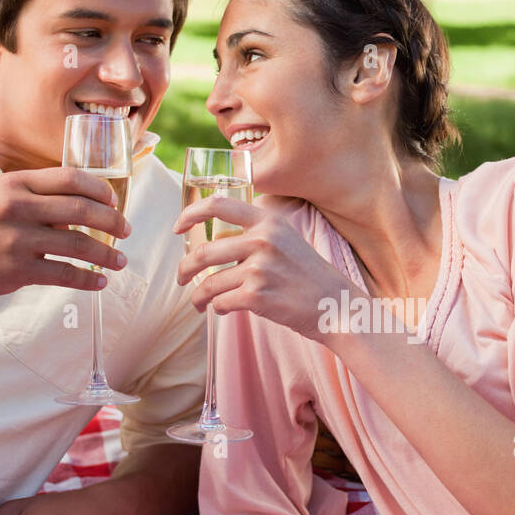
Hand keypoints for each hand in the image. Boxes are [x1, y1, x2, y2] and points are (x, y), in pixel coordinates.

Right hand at [0, 167, 130, 301]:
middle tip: (126, 231)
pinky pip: (64, 275)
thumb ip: (33, 200)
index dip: (100, 190)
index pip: (71, 178)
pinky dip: (88, 280)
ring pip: (79, 244)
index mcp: (15, 183)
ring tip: (120, 261)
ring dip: (107, 254)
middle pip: (82, 209)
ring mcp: (17, 240)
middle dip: (112, 221)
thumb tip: (76, 212)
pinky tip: (100, 283)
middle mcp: (18, 207)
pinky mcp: (16, 271)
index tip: (113, 202)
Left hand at [172, 194, 350, 342]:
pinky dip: (216, 308)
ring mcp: (260, 269)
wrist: (336, 305)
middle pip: (205, 251)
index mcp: (269, 222)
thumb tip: (218, 240)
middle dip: (185, 268)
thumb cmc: (309, 276)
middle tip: (181, 277)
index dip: (190, 214)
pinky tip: (222, 309)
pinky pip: (220, 302)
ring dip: (198, 296)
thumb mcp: (288, 240)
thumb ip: (258, 234)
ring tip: (198, 302)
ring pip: (209, 282)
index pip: (219, 205)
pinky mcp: (257, 296)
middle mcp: (263, 241)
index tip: (178, 228)